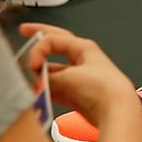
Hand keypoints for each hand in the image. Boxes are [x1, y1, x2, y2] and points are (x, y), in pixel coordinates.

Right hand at [19, 22, 137, 127]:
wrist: (117, 110)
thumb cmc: (103, 89)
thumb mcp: (68, 78)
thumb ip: (46, 77)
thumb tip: (32, 79)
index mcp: (84, 48)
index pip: (54, 38)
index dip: (38, 48)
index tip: (31, 63)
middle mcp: (82, 60)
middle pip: (56, 46)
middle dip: (40, 40)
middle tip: (25, 31)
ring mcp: (79, 77)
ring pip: (53, 70)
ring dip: (40, 73)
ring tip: (25, 76)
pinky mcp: (78, 93)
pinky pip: (56, 88)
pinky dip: (45, 89)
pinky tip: (36, 93)